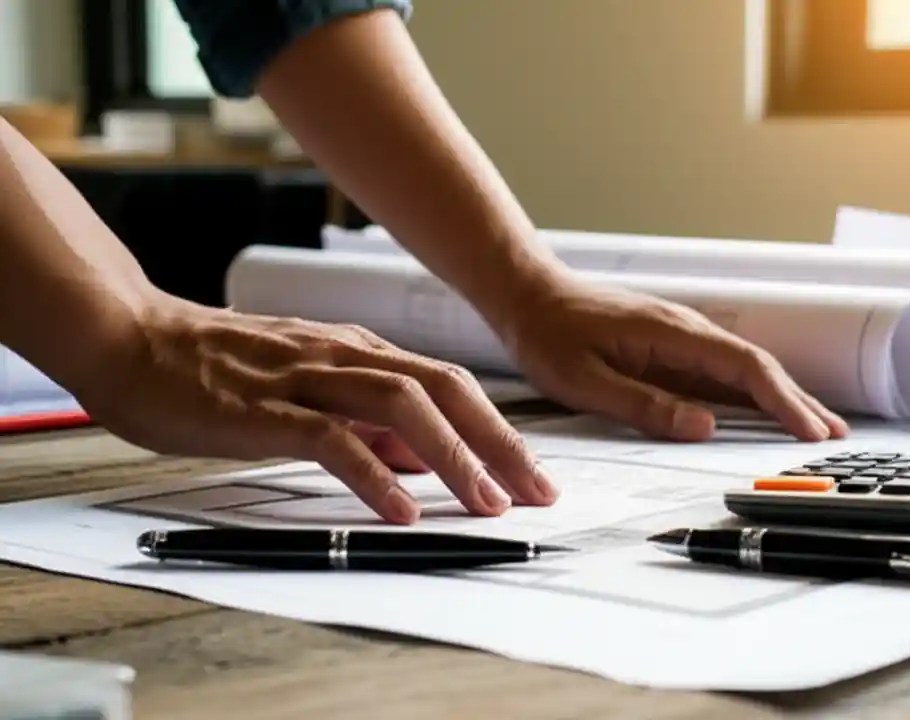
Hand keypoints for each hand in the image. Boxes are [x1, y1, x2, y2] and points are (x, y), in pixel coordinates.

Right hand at [78, 295, 555, 524]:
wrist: (131, 340)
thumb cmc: (218, 370)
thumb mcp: (310, 389)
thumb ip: (366, 420)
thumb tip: (424, 457)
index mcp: (359, 352)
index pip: (449, 386)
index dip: (498, 429)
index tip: (533, 473)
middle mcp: (344, 356)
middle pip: (444, 389)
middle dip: (498, 441)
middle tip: (536, 491)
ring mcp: (305, 378)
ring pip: (400, 406)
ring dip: (453, 456)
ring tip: (485, 503)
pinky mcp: (263, 408)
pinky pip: (331, 439)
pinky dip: (373, 475)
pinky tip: (400, 510)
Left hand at [498, 276, 849, 441]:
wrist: (528, 294)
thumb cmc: (550, 335)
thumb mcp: (585, 380)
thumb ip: (645, 404)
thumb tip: (705, 427)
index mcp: (672, 334)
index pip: (745, 367)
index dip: (782, 401)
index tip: (809, 431)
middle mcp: (687, 331)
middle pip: (757, 367)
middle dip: (799, 401)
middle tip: (834, 438)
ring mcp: (682, 338)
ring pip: (745, 370)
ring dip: (783, 397)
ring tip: (817, 428)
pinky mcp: (672, 348)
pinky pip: (723, 373)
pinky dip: (754, 394)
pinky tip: (766, 412)